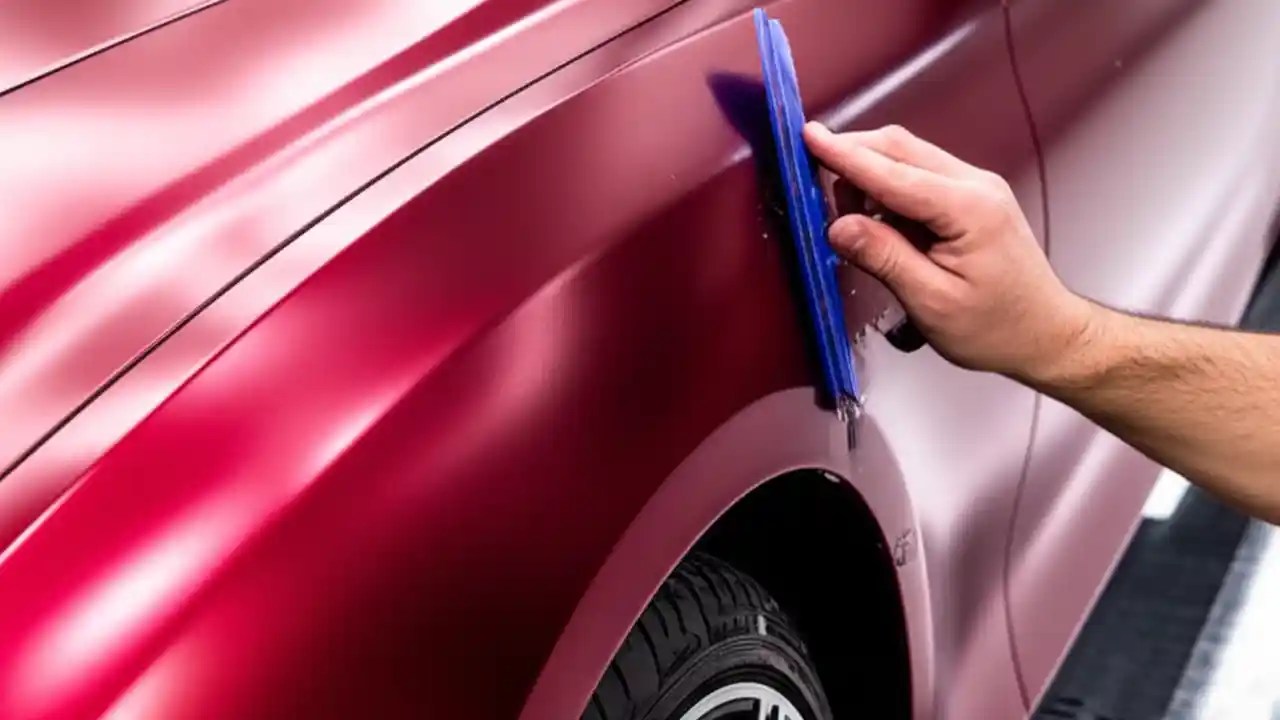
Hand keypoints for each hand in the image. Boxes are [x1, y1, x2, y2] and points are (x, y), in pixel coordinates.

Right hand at [803, 122, 1095, 379]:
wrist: (1046, 333)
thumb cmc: (995, 328)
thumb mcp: (933, 303)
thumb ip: (885, 259)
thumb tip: (837, 227)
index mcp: (967, 209)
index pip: (892, 173)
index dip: (845, 155)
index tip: (806, 136)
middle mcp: (974, 184)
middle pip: (899, 148)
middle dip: (852, 157)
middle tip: (812, 184)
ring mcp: (975, 186)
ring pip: (907, 157)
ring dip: (869, 175)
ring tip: (851, 220)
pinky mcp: (971, 197)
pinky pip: (919, 176)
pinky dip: (888, 188)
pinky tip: (878, 222)